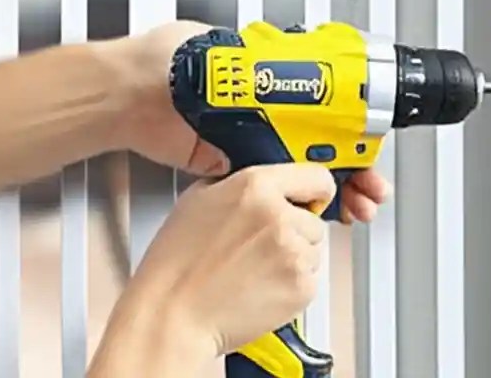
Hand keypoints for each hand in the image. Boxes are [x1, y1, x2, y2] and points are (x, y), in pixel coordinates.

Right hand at [95, 164, 336, 371]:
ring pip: (313, 252)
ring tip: (254, 270)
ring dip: (293, 260)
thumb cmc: (178, 263)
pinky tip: (259, 287)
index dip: (314, 191)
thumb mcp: (197, 199)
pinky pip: (311, 282)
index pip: (316, 178)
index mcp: (255, 187)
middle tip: (260, 248)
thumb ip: (237, 185)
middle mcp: (280, 217)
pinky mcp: (302, 288)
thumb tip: (261, 187)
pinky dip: (291, 286)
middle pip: (314, 221)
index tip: (310, 201)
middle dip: (295, 232)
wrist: (174, 312)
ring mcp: (294, 254)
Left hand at [102, 20, 391, 222]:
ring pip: (302, 172)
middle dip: (354, 167)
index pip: (320, 105)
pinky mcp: (227, 169)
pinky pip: (271, 188)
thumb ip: (253, 50)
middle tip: (373, 185)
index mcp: (262, 80)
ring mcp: (244, 143)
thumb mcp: (218, 41)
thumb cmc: (160, 60)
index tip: (370, 143)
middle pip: (320, 145)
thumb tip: (285, 45)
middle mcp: (257, 114)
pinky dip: (300, 201)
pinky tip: (325, 209)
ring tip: (359, 202)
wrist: (126, 94)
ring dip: (336, 189)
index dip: (350, 128)